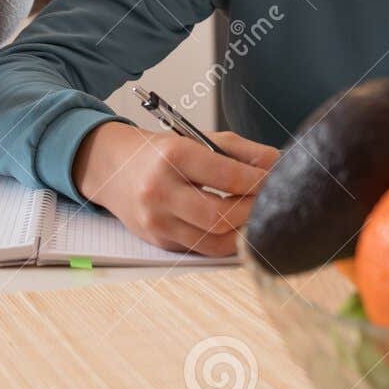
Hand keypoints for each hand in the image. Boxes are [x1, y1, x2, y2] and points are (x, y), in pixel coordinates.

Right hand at [70, 122, 278, 255]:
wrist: (110, 167)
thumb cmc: (157, 152)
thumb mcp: (196, 139)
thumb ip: (240, 151)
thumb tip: (278, 164)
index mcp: (172, 156)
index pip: (228, 176)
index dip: (259, 181)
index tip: (276, 180)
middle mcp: (160, 190)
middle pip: (221, 215)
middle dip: (254, 211)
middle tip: (271, 202)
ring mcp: (156, 221)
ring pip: (214, 241)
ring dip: (243, 232)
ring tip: (257, 217)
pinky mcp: (158, 241)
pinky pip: (201, 249)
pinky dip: (224, 241)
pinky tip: (236, 229)